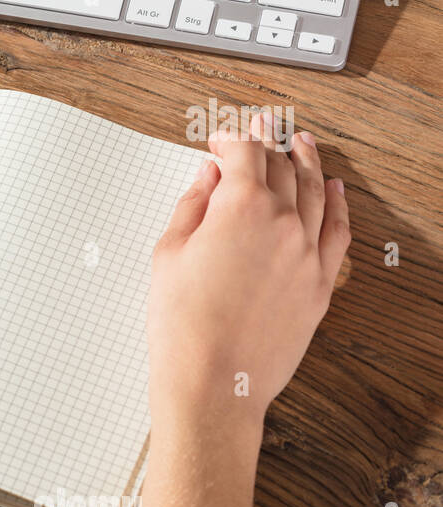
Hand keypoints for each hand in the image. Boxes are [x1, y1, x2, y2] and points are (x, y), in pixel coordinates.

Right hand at [147, 111, 349, 433]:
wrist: (213, 381)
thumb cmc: (183, 326)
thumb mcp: (168, 254)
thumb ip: (192, 206)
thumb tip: (208, 179)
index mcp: (240, 207)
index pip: (245, 154)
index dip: (232, 139)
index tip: (221, 140)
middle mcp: (282, 222)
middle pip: (282, 167)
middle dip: (269, 142)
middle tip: (264, 126)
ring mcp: (307, 253)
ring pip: (315, 192)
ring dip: (308, 162)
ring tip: (303, 143)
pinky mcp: (320, 283)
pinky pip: (338, 232)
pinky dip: (338, 206)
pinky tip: (335, 190)